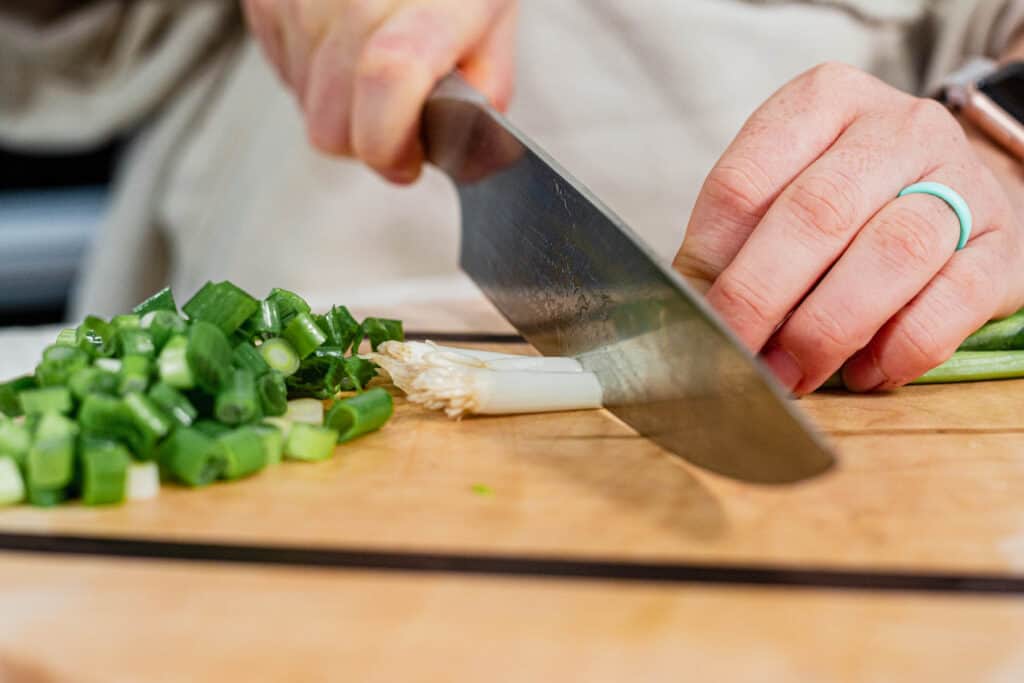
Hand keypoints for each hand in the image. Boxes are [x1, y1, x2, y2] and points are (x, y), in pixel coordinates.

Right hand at [242, 0, 516, 182]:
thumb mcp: (493, 25)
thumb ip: (483, 95)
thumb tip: (452, 152)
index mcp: (428, 0)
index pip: (386, 80)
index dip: (390, 144)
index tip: (407, 160)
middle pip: (330, 122)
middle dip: (365, 141)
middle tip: (396, 122)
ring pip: (303, 106)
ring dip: (340, 109)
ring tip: (372, 70)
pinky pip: (282, 74)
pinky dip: (313, 79)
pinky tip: (344, 49)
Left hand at [674, 62, 1023, 394]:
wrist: (956, 195)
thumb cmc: (848, 204)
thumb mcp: (780, 199)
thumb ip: (728, 248)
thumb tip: (682, 313)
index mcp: (821, 101)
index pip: (745, 182)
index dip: (713, 264)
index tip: (698, 323)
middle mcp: (896, 126)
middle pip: (816, 213)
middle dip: (764, 300)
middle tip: (740, 360)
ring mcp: (959, 178)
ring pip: (892, 252)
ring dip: (829, 329)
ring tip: (794, 374)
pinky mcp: (1004, 243)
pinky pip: (953, 300)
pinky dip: (901, 348)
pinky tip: (866, 372)